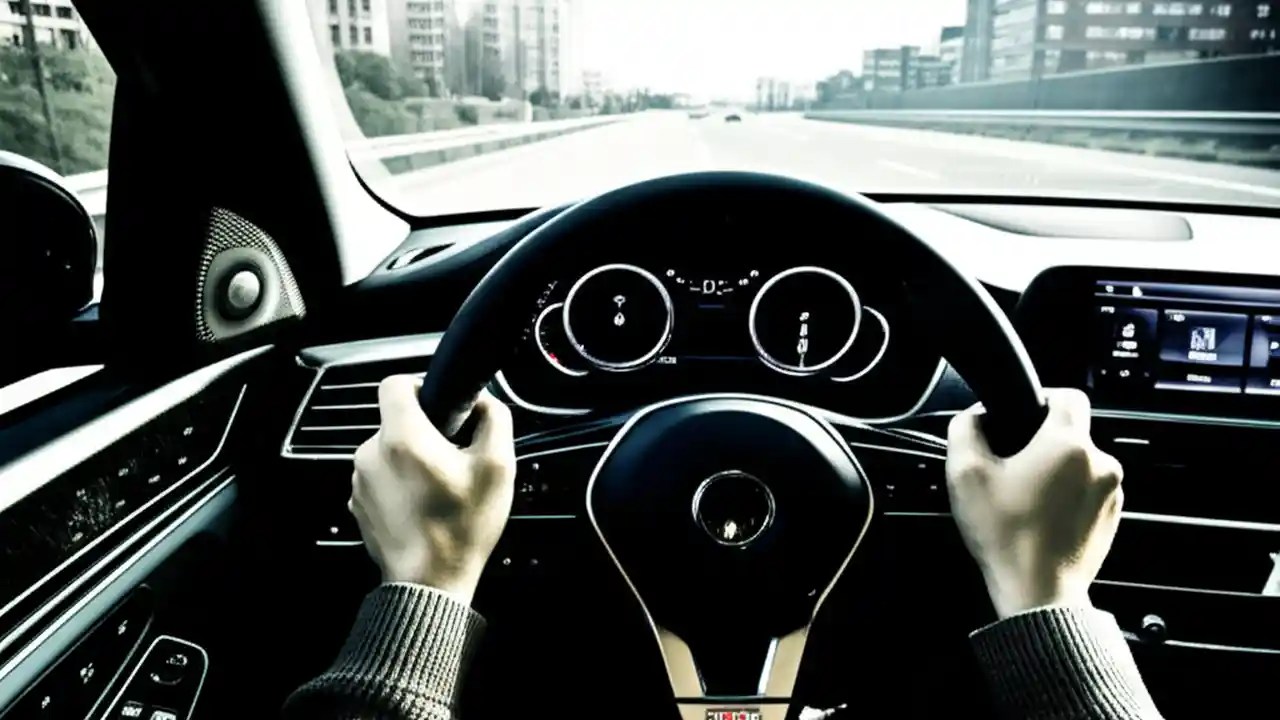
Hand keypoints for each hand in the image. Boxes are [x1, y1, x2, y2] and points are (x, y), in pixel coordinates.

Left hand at [350, 376, 515, 603]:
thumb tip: (485, 402)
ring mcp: (359, 482)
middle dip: (422, 432)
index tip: (440, 405)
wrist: (430, 582)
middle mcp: (370, 454)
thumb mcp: (498, 467)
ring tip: (438, 488)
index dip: (419, 385)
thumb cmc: (462, 526)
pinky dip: (398, 484)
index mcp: (402, 437)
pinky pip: (379, 479)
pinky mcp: (357, 505)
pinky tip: (422, 506)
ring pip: (387, 452)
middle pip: (394, 421)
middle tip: (452, 458)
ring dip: (410, 461)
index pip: (395, 383)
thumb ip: (495, 419)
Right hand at [946, 388, 1123, 618]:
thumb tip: (974, 416)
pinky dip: (1068, 497)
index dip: (1042, 399)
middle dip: (1042, 445)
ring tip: (1025, 499)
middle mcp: (1101, 463)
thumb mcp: (964, 475)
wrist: (1037, 593)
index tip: (1021, 418)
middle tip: (1011, 469)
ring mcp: (1112, 493)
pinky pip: (1089, 491)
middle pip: (1071, 433)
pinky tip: (1041, 517)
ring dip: (1056, 472)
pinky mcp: (1112, 518)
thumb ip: (964, 429)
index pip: (1068, 395)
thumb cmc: (1004, 535)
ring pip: (1080, 464)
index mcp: (1068, 444)